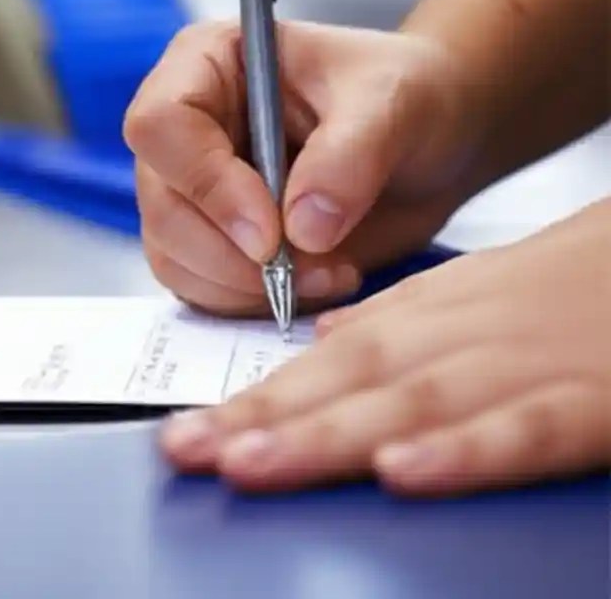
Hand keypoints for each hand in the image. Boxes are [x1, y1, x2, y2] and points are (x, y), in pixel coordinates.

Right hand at [125, 21, 480, 315]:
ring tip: (327, 274)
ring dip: (243, 284)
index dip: (206, 183)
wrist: (431, 145)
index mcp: (208, 64)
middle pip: (161, 202)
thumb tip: (302, 228)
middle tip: (307, 267)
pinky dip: (249, 301)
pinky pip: (197, 286)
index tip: (271, 232)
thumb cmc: (407, 95)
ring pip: (171, 253)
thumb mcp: (393, 104)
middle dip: (230, 252)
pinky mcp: (206, 240)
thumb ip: (350, 155)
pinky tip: (311, 284)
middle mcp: (183, 127)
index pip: (161, 124)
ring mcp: (189, 189)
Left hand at [160, 199, 610, 495]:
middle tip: (187, 450)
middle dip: (263, 419)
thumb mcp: (479, 291)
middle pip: (350, 381)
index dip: (254, 399)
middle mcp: (464, 336)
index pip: (325, 361)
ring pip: (412, 403)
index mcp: (435, 312)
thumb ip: (399, 319)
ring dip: (328, 434)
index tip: (189, 433)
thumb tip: (321, 342)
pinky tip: (403, 474)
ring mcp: (526, 367)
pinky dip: (462, 452)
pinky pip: (522, 430)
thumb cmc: (580, 282)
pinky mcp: (592, 402)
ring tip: (254, 461)